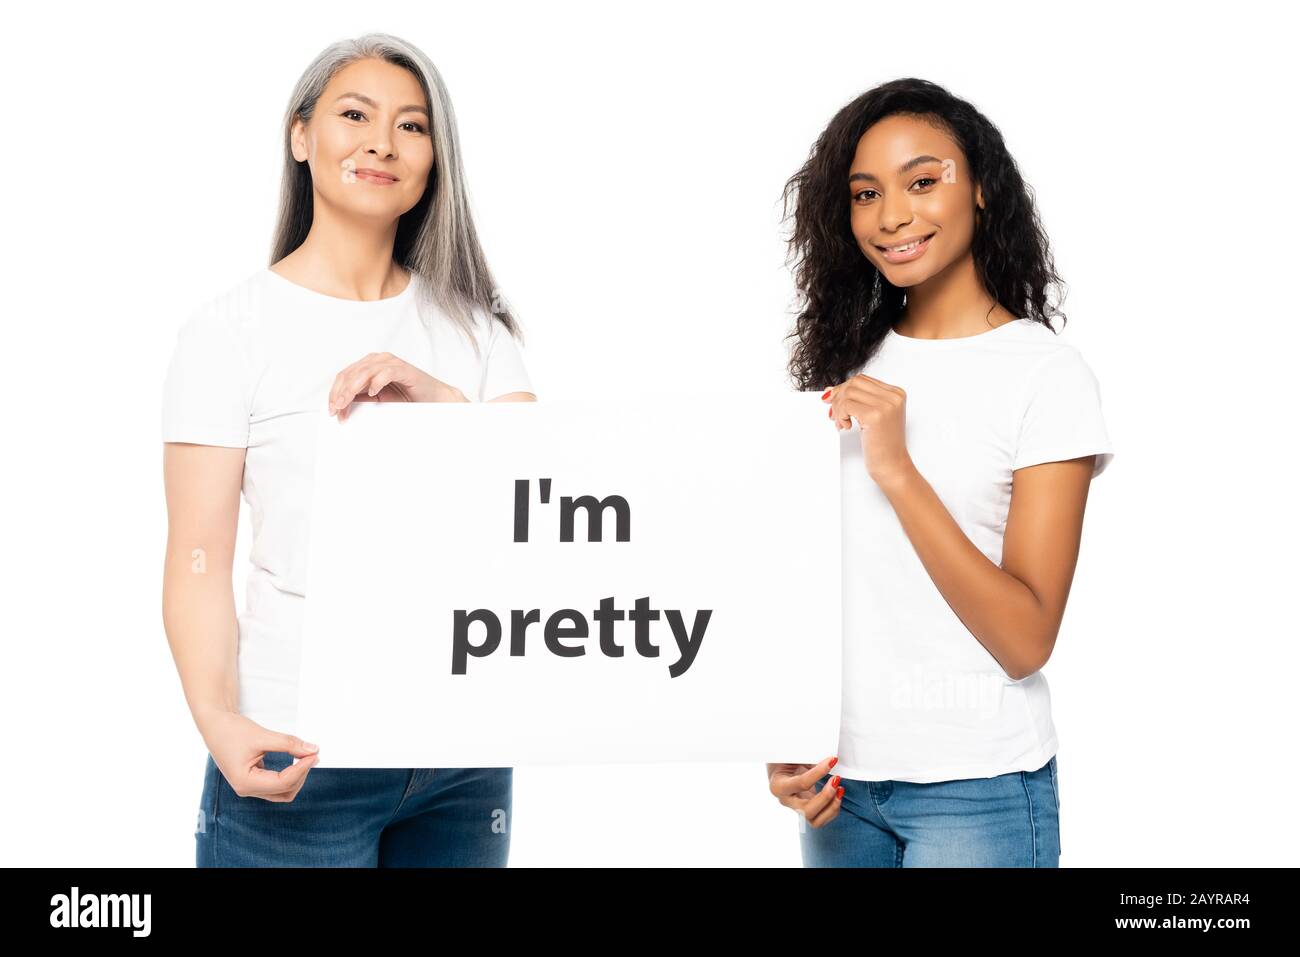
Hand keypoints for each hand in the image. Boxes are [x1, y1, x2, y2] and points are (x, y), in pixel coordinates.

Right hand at [196, 708, 319, 801]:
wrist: (215, 725)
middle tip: (312, 754)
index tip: (314, 754)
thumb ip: (289, 744)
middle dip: (301, 774)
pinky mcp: (253, 780)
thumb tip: (313, 750)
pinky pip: (276, 785)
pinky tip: (295, 761)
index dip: (302, 769)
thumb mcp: (263, 736)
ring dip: (296, 777)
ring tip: (305, 758)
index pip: (283, 782)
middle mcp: (246, 789)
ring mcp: (249, 787)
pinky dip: (289, 775)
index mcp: (245, 782)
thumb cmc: (232, 730)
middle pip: (284, 791)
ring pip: (281, 792)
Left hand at [328, 351, 466, 420]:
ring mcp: (391, 362)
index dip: (335, 392)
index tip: (332, 410)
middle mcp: (379, 359)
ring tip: (346, 404)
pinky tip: (372, 393)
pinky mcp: (404, 369)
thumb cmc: (408, 398)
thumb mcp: (378, 400)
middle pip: (351, 373)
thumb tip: (340, 405)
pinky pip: (386, 373)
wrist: (434, 399)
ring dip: (352, 389)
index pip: (345, 375)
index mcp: (370, 365)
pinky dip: (376, 383)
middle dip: (340, 393)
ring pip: (364, 372)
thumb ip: (361, 398)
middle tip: (336, 410)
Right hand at [767, 756, 842, 828]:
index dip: (819, 772)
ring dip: (832, 806)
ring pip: (815, 821)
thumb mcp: (793, 755)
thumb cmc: (786, 760)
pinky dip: (833, 808)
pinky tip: (838, 794)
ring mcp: (797, 808)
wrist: (781, 767)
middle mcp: (786, 801)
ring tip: (840, 789)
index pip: (801, 783)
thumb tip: (827, 759)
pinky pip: (822, 819)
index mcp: (778, 785)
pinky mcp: (808, 811)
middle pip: (807, 810)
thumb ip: (807, 757)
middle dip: (825, 796)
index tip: (832, 761)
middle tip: (836, 779)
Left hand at [822, 375, 915, 488]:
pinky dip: (840, 415)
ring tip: (841, 424)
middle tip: (835, 416)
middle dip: (838, 398)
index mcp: (896, 393)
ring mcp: (886, 405)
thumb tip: (828, 391)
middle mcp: (893, 397)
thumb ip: (856, 400)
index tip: (835, 404)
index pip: (861, 380)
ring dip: (838, 409)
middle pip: (854, 383)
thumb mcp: (871, 416)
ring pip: (848, 393)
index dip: (843, 390)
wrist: (892, 466)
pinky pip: (846, 405)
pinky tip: (846, 427)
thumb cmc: (882, 445)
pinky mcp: (875, 416)